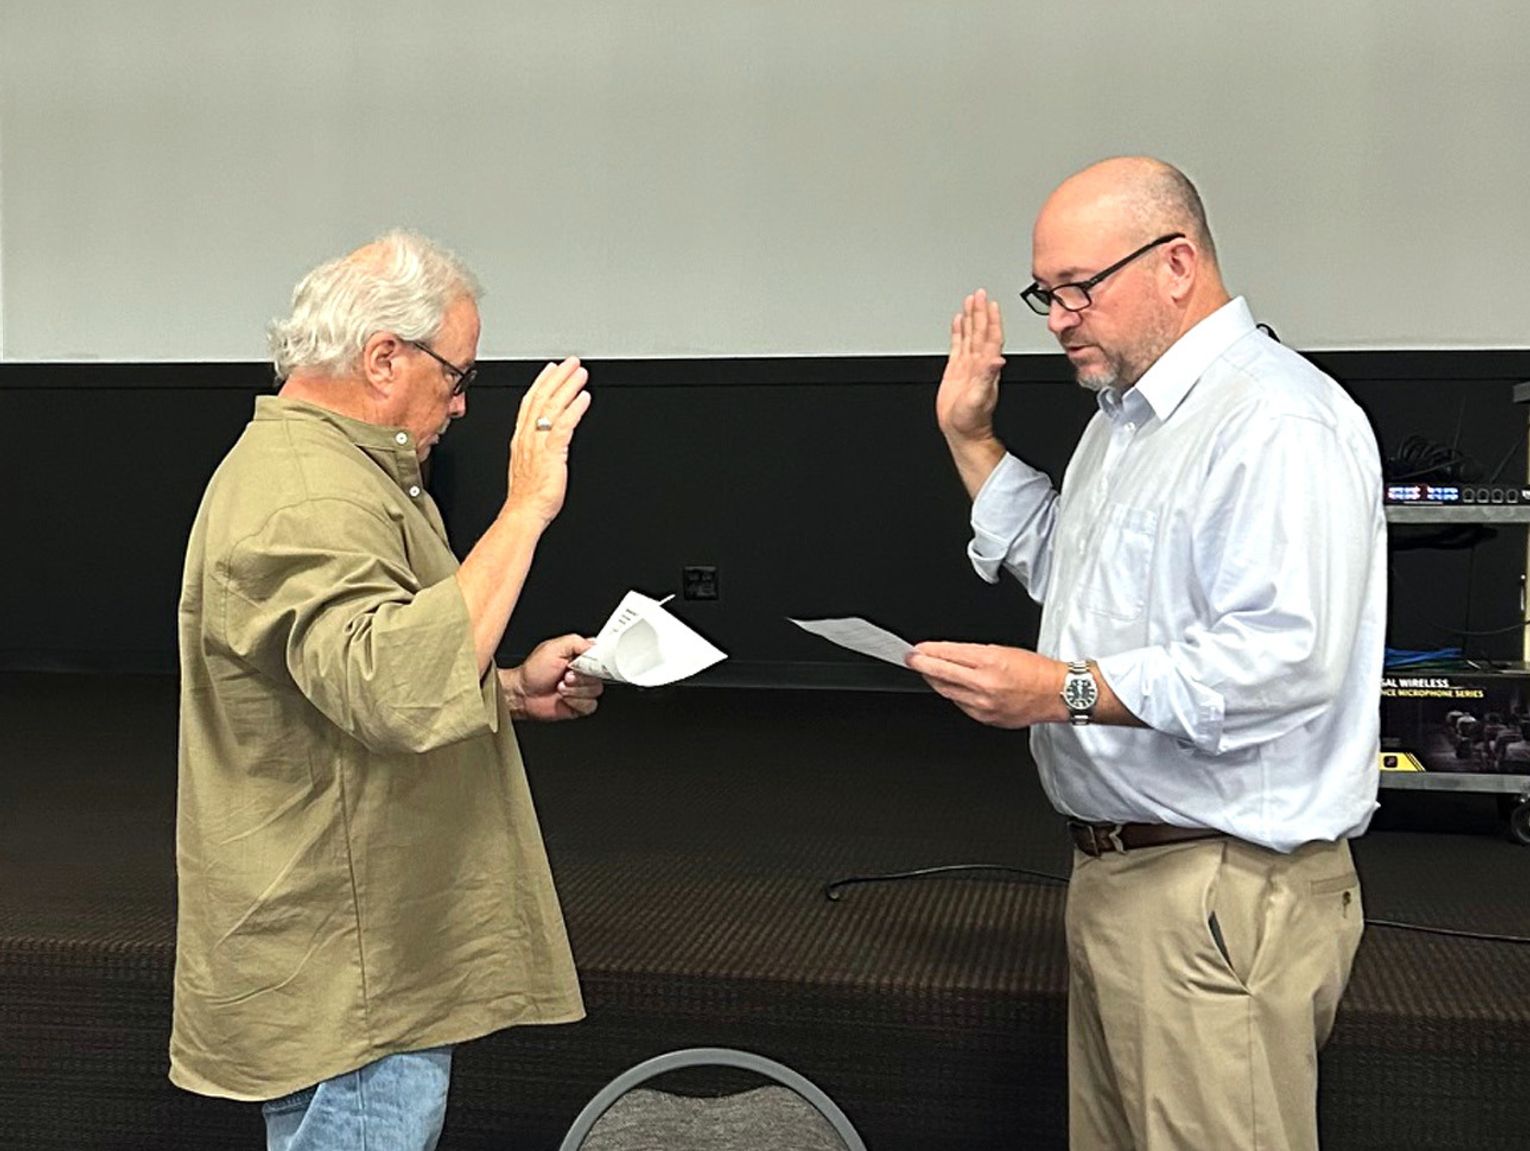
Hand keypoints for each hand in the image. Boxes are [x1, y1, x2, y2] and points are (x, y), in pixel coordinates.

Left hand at [500, 634, 603, 721]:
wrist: (523, 695)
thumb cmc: (533, 671)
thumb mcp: (553, 647)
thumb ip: (576, 642)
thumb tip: (595, 645)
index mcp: (580, 655)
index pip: (602, 655)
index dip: (598, 660)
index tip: (585, 664)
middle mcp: (584, 672)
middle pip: (601, 674)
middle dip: (582, 677)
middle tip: (566, 674)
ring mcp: (583, 689)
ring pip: (596, 690)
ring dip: (576, 690)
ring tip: (561, 686)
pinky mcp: (581, 705)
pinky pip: (590, 705)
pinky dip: (576, 702)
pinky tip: (564, 698)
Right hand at [506, 357, 592, 524]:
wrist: (523, 514)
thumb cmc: (527, 498)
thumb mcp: (529, 467)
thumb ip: (537, 450)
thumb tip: (547, 444)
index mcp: (521, 439)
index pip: (529, 402)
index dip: (541, 383)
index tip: (552, 369)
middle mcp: (528, 438)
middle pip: (541, 398)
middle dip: (557, 378)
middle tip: (572, 363)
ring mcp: (538, 444)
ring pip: (552, 407)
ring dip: (568, 387)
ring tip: (581, 374)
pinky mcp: (551, 453)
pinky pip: (563, 425)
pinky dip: (574, 409)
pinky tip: (584, 398)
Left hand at [905, 640, 1062, 728]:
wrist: (1058, 693)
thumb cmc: (1037, 670)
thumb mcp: (1004, 650)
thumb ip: (974, 654)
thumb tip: (949, 654)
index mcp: (990, 662)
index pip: (948, 655)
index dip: (927, 652)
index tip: (915, 650)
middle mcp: (985, 684)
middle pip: (941, 674)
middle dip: (922, 665)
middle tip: (911, 659)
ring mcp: (984, 704)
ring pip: (947, 692)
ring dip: (935, 680)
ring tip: (928, 672)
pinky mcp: (986, 718)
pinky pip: (961, 705)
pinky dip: (954, 695)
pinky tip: (954, 688)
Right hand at [936, 289, 1005, 440]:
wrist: (962, 431)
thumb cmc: (973, 420)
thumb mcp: (980, 398)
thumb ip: (987, 378)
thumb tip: (997, 359)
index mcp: (986, 366)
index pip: (991, 337)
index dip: (992, 319)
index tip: (991, 303)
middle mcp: (979, 363)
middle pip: (981, 331)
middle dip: (980, 311)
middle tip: (979, 294)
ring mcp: (968, 365)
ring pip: (970, 335)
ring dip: (971, 318)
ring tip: (970, 301)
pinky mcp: (956, 370)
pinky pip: (958, 346)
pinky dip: (958, 332)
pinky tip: (958, 322)